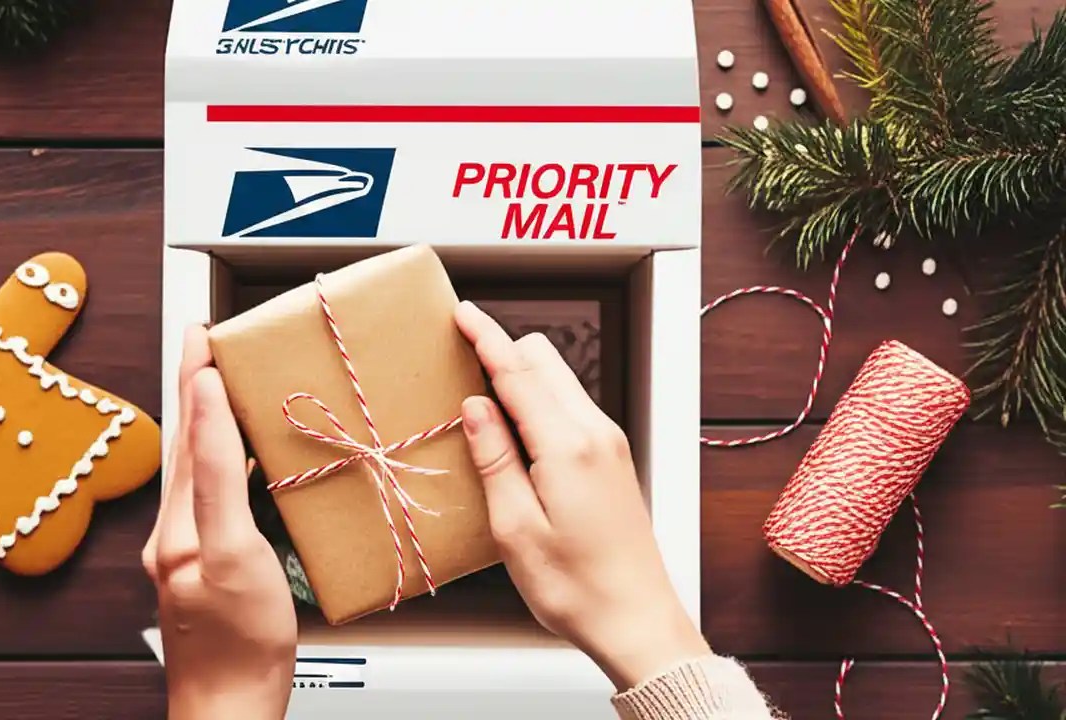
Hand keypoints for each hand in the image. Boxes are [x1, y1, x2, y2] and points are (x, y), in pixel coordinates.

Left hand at [143, 325, 297, 719]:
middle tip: (216, 347)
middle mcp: (177, 530)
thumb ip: (214, 474)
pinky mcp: (209, 570)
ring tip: (232, 391)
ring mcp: (190, 551)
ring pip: (201, 470)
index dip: (197, 376)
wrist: (228, 708)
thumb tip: (205, 402)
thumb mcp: (230, 549)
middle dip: (201, 391)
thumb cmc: (237, 644)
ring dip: (213, 425)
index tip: (203, 331)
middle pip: (190, 444)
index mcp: (180, 520)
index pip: (189, 428)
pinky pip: (215, 500)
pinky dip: (227, 467)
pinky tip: (245, 470)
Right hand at [454, 302, 709, 690]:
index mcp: (567, 446)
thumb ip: (494, 458)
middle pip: (545, 362)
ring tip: (480, 402)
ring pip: (560, 382)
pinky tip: (513, 434)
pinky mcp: (613, 460)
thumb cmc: (575, 586)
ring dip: (521, 379)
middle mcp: (596, 434)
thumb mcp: (515, 527)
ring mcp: (610, 444)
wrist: (636, 620)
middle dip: (503, 351)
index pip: (518, 372)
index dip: (487, 338)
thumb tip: (475, 406)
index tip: (462, 312)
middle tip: (460, 358)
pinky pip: (570, 410)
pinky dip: (539, 404)